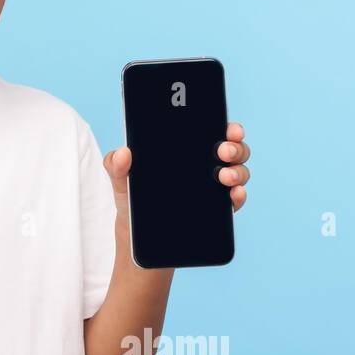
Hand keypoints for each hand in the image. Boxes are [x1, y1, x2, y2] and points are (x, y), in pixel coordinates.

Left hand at [102, 121, 250, 215]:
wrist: (136, 229)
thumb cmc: (132, 193)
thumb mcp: (121, 176)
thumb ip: (115, 163)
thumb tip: (123, 153)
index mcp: (188, 147)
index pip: (213, 129)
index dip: (227, 126)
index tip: (230, 127)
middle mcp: (207, 163)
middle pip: (233, 148)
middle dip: (235, 147)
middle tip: (223, 151)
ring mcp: (216, 185)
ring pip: (239, 172)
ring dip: (237, 171)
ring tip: (224, 176)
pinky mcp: (218, 208)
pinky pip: (235, 200)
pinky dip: (238, 196)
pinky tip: (233, 195)